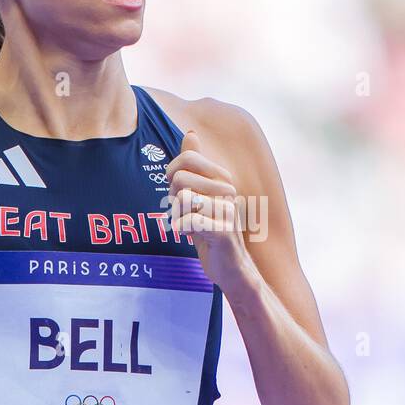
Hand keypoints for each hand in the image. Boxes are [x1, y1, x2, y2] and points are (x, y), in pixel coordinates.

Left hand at [164, 129, 254, 290]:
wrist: (232, 270)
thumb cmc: (211, 234)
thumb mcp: (198, 198)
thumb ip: (194, 169)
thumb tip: (191, 133)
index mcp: (220, 181)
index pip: (186, 159)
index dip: (172, 176)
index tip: (176, 194)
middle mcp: (226, 191)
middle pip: (180, 178)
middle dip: (173, 198)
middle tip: (182, 214)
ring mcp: (227, 210)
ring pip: (184, 198)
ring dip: (178, 215)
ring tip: (187, 225)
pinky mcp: (224, 231)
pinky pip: (191, 220)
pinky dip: (182, 228)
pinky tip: (188, 235)